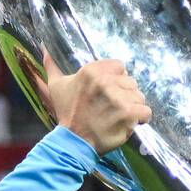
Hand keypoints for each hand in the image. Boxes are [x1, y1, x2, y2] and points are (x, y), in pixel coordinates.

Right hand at [33, 52, 151, 154]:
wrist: (73, 142)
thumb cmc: (66, 113)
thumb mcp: (56, 86)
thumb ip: (52, 66)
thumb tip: (44, 47)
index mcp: (91, 71)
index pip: (120, 67)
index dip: (116, 81)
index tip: (107, 94)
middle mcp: (105, 82)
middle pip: (131, 82)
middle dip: (125, 95)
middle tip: (111, 108)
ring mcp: (118, 98)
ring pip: (140, 97)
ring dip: (132, 108)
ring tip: (118, 117)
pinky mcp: (128, 114)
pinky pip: (146, 112)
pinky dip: (141, 119)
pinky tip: (128, 123)